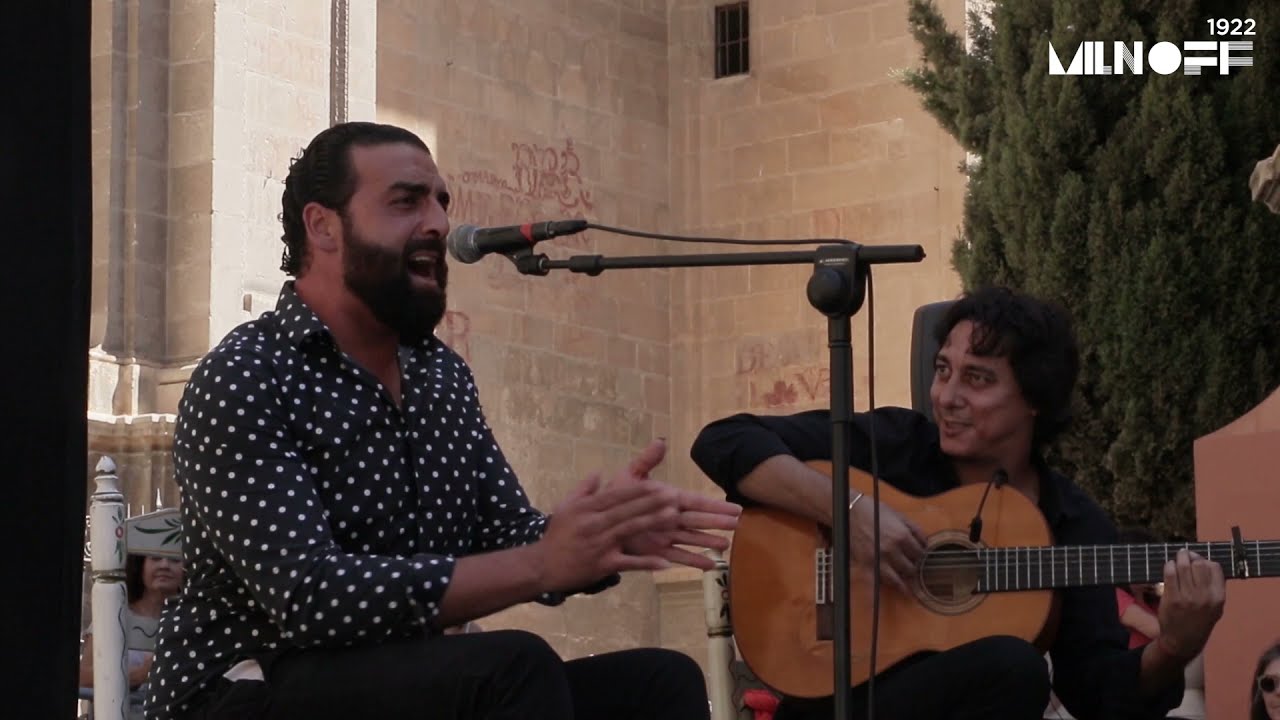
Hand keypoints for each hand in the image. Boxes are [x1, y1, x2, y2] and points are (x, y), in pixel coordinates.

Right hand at [533, 467, 679, 592]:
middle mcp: (594, 524)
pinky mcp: (603, 565)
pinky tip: (665, 562)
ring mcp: (599, 545)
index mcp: (586, 508)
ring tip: (673, 515)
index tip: (657, 484)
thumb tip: (598, 473)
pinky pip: (629, 563)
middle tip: (674, 494)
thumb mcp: (565, 507)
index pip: (616, 496)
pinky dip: (647, 563)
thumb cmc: (557, 536)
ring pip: (629, 530)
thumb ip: (583, 489)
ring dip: (652, 522)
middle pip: (627, 510)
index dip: (638, 490)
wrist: (542, 566)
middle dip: (652, 501)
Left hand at [612, 439, 741, 569]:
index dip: (715, 505)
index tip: (736, 508)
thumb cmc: (617, 496)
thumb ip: (647, 461)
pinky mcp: (658, 551)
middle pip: (699, 520)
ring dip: (708, 542)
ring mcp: (666, 536)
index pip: (696, 502)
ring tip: (726, 545)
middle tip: (737, 525)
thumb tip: (660, 441)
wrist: (600, 520)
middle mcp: (671, 518)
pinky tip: (710, 566)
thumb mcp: (630, 475)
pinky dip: (694, 561)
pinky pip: (678, 557)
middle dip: (717, 522)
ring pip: (692, 539)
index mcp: (668, 499)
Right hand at [849, 497, 926, 595]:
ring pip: (897, 579)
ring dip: (902, 582)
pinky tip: (877, 606)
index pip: (920, 553)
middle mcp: (892, 550)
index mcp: (902, 536)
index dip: (920, 555)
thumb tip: (926, 542)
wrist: (848, 511)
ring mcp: (878, 559)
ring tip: (906, 586)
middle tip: (910, 566)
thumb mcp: (898, 514)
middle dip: (912, 567)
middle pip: (910, 568)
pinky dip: (875, 597)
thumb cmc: (873, 510)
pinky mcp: (865, 564)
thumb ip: (915, 529)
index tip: (917, 556)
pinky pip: (872, 583)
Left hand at [1155, 549, 1224, 659]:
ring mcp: (1188, 597)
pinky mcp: (1172, 598)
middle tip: (1185, 555)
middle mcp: (1205, 596)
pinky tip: (1169, 566)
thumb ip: (1215, 588)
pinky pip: (1170, 574)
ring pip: (1184, 566)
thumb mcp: (1216, 608)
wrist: (1183, 641)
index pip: (1215, 568)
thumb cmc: (1199, 621)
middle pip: (1199, 564)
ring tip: (1178, 557)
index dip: (1205, 559)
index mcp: (1219, 597)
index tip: (1198, 559)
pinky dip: (1169, 565)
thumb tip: (1206, 562)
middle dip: (1191, 556)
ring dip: (1179, 558)